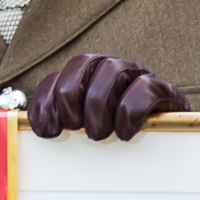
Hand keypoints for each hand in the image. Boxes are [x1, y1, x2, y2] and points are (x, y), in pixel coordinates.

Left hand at [27, 54, 186, 141]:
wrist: (165, 137)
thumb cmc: (115, 132)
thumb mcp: (83, 128)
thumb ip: (62, 123)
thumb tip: (34, 134)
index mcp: (84, 76)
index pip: (55, 77)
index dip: (45, 104)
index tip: (49, 132)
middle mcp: (109, 68)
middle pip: (81, 63)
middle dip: (71, 101)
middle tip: (76, 129)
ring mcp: (136, 74)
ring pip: (111, 71)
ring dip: (98, 108)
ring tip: (100, 134)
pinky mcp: (162, 88)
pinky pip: (144, 89)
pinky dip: (129, 114)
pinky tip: (125, 133)